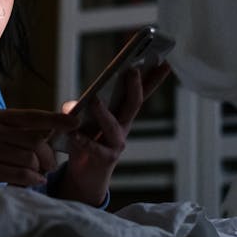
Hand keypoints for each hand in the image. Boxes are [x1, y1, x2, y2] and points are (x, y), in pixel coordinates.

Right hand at [0, 109, 79, 185]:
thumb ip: (11, 130)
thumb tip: (47, 133)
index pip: (31, 116)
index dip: (56, 119)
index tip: (75, 123)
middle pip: (34, 139)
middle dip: (49, 155)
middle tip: (52, 165)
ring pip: (29, 157)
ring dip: (40, 169)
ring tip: (40, 175)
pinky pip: (18, 173)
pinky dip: (31, 179)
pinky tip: (33, 181)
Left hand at [57, 63, 170, 204]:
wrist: (86, 176)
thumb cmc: (86, 141)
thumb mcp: (82, 119)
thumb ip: (79, 108)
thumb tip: (72, 106)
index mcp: (122, 113)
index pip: (140, 92)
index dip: (153, 78)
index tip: (164, 61)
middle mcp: (124, 126)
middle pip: (133, 104)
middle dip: (135, 87)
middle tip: (132, 70)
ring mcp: (117, 143)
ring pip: (114, 126)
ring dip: (104, 112)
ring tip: (94, 100)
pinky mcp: (105, 159)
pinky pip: (94, 148)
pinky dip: (83, 140)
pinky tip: (73, 134)